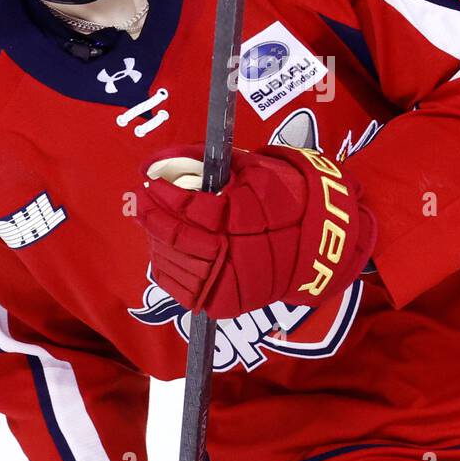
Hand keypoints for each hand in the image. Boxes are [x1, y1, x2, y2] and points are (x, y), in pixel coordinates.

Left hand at [134, 143, 376, 319]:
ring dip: (157, 242)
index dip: (165, 194)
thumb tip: (166, 157)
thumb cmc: (287, 201)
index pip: (193, 208)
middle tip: (140, 200)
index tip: (149, 181)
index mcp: (247, 219)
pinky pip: (183, 289)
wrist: (319, 246)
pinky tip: (163, 249)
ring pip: (176, 265)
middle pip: (178, 239)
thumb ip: (210, 164)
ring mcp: (230, 284)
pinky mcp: (225, 303)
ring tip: (153, 221)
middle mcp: (237, 255)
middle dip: (152, 217)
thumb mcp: (255, 170)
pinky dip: (167, 268)